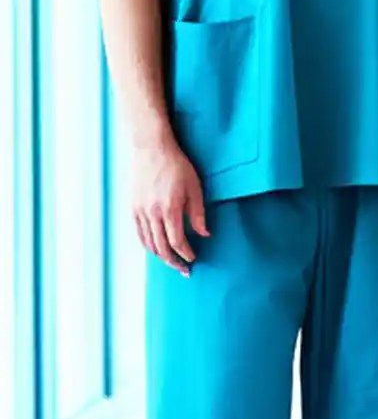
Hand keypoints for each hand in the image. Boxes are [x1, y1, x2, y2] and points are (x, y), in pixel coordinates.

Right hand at [133, 136, 206, 275]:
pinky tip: (156, 248)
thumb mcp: (195, 188)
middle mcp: (151, 213)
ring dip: (160, 256)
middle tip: (184, 270)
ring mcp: (139, 211)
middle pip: (161, 247)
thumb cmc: (177, 166)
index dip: (186, 253)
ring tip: (171, 262)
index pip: (177, 241)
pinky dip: (148, 245)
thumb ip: (198, 214)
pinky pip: (139, 233)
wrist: (151, 149)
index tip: (194, 259)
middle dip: (173, 261)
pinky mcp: (133, 208)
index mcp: (169, 209)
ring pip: (148, 243)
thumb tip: (204, 235)